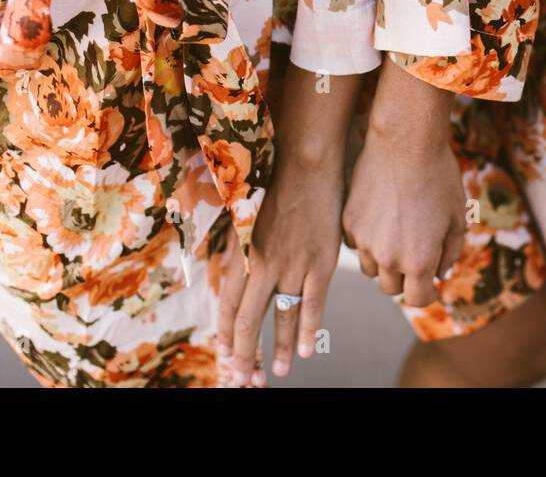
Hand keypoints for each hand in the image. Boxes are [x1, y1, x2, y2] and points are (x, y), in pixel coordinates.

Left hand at [218, 65, 361, 383]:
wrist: (305, 163)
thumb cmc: (274, 184)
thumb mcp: (244, 218)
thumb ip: (239, 251)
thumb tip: (234, 277)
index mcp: (239, 256)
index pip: (228, 309)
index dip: (226, 339)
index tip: (227, 361)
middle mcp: (261, 265)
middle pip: (247, 322)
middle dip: (244, 357)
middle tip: (243, 381)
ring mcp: (291, 265)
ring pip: (279, 319)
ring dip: (276, 351)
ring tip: (274, 373)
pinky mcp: (319, 262)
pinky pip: (312, 305)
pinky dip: (307, 331)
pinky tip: (306, 352)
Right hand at [342, 58, 465, 307]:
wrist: (405, 142)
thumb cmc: (438, 177)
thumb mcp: (458, 218)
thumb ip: (450, 252)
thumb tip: (439, 273)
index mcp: (419, 261)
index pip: (418, 298)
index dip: (428, 294)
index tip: (430, 286)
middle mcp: (388, 257)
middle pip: (391, 288)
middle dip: (406, 279)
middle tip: (415, 260)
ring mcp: (363, 240)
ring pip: (371, 268)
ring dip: (384, 263)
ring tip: (397, 238)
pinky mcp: (348, 222)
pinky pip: (356, 245)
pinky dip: (367, 242)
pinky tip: (380, 221)